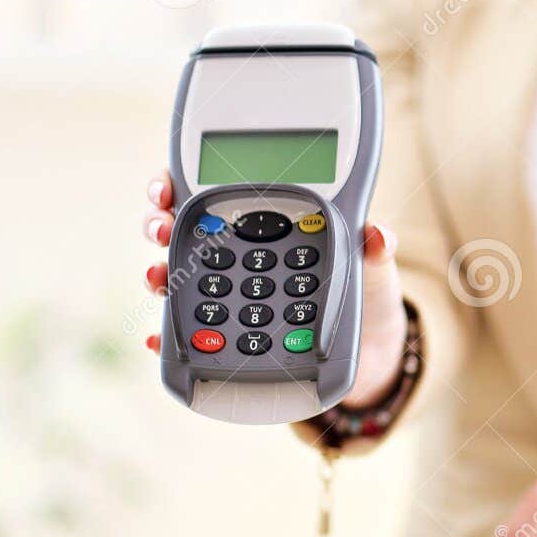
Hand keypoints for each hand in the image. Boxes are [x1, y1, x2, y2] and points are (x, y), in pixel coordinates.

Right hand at [141, 170, 407, 406]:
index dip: (182, 183)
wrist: (370, 353)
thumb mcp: (374, 268)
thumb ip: (375, 249)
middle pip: (184, 231)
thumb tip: (379, 235)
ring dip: (157, 273)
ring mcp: (230, 298)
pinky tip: (158, 337)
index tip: (168, 186)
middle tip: (161, 228)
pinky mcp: (228, 338)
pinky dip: (168, 336)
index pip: (217, 193)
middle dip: (158, 223)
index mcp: (270, 227)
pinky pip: (190, 338)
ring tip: (158, 278)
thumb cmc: (366, 297)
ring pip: (179, 279)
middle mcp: (241, 257)